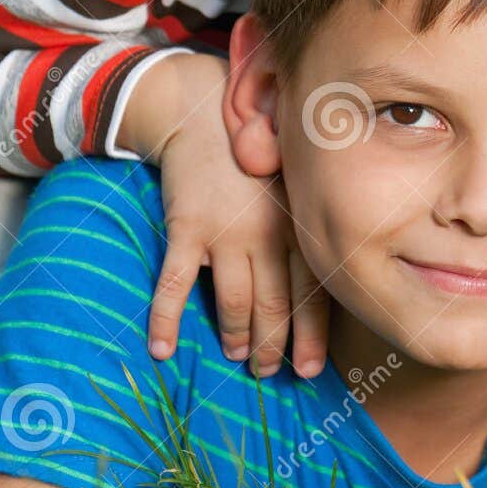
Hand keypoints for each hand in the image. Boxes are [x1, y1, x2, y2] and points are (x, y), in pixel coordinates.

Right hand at [120, 54, 327, 376]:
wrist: (205, 115)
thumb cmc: (256, 159)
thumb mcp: (292, 188)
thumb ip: (304, 231)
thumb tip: (325, 283)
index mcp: (298, 226)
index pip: (311, 293)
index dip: (310, 336)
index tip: (310, 369)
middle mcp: (267, 234)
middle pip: (274, 305)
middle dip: (272, 345)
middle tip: (268, 372)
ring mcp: (225, 233)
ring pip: (233, 303)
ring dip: (233, 337)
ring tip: (233, 356)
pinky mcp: (187, 229)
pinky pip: (175, 285)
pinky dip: (167, 320)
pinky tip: (161, 349)